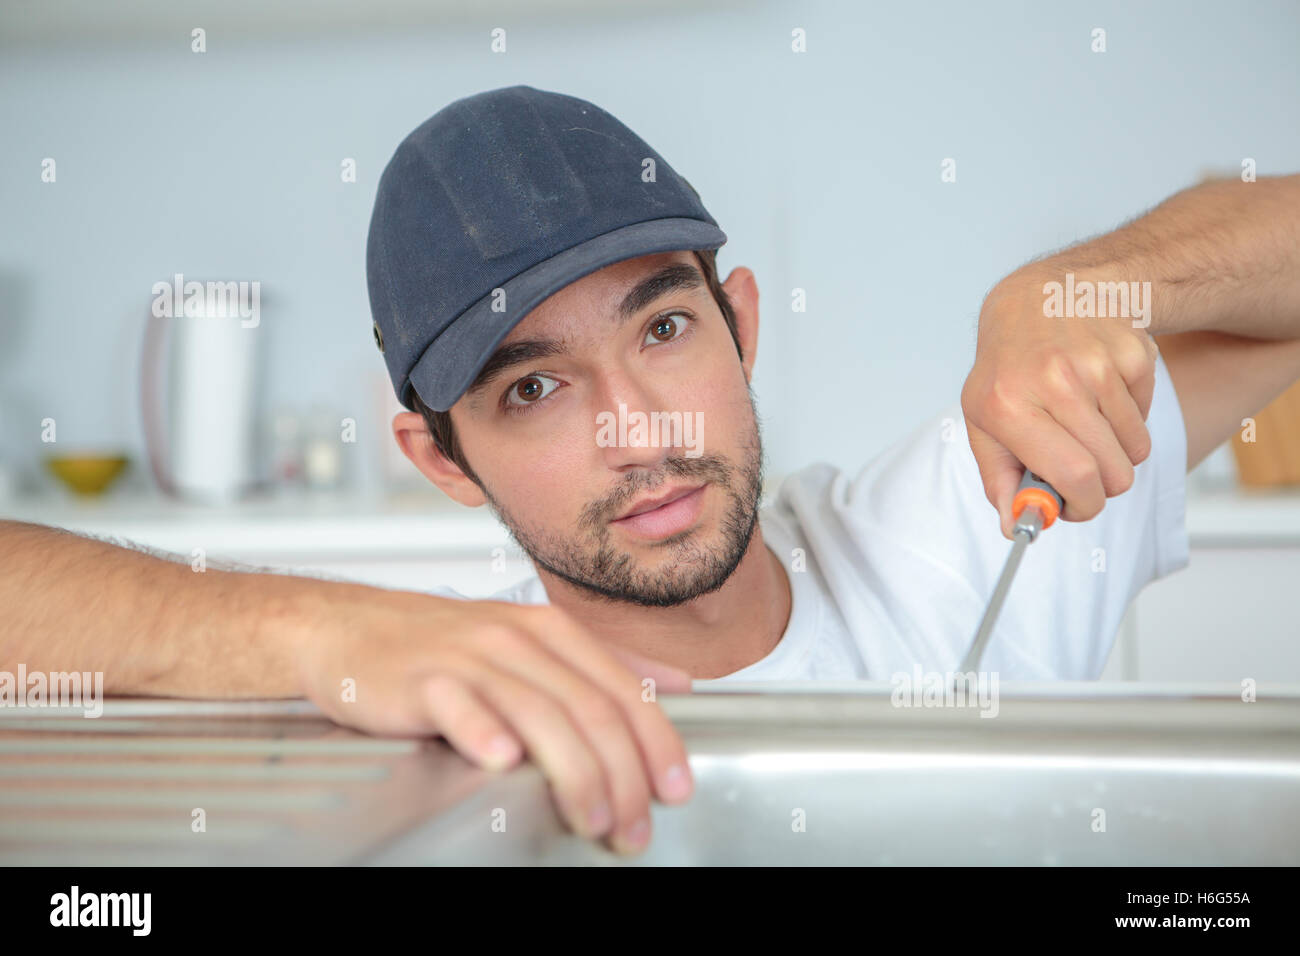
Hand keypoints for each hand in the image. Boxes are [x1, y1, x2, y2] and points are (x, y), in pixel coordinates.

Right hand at [273, 581, 693, 854]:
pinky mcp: (422, 679)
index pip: (623, 689)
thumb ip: (606, 663)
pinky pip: (459, 705)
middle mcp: (519, 639)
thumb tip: (675, 685)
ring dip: (573, 771)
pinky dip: (484, 733)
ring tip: (591, 818)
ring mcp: (471, 657)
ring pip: (539, 712)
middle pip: (589, 708)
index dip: (657, 743)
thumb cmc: (443, 644)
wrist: (350, 627)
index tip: (675, 788)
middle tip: (632, 826)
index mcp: (552, 631)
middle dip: (622, 774)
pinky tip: (503, 762)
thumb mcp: (532, 641)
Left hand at [960, 268, 1160, 538]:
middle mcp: (1054, 382)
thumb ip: (998, 478)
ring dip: (1117, 452)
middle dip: (1103, 487)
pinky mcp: (1133, 353)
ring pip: (1136, 450)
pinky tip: (1101, 393)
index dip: (1082, 506)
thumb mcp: (983, 420)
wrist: (1041, 297)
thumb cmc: (1009, 367)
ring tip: (1086, 424)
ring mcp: (1097, 364)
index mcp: (1009, 405)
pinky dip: (1129, 419)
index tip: (1076, 507)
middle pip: (1113, 472)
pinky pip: (1146, 417)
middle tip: (1083, 473)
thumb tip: (1015, 527)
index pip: (1073, 476)